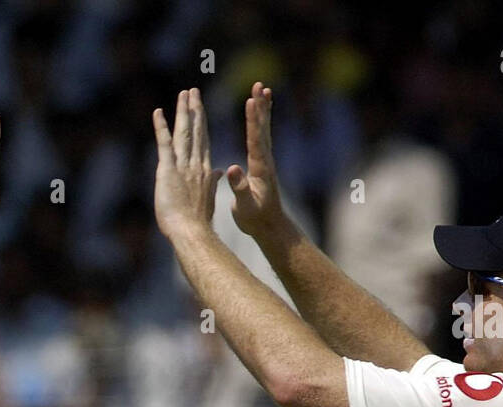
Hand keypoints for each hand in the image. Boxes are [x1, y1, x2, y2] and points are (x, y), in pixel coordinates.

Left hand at [152, 88, 222, 241]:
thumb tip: (219, 172)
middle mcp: (196, 164)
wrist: (192, 231)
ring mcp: (183, 165)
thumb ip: (212, 182)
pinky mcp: (168, 170)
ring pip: (184, 132)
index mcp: (205, 171)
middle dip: (194, 109)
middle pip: (196, 131)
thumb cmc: (198, 222)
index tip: (200, 108)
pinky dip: (161, 127)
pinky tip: (158, 112)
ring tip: (184, 93)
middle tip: (193, 91)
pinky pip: (164, 143)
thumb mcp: (208, 199)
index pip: (203, 141)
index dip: (201, 123)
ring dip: (183, 111)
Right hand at [226, 82, 287, 239]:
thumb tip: (233, 169)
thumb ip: (239, 188)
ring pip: (264, 129)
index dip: (252, 120)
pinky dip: (260, 121)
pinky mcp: (263, 163)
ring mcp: (265, 160)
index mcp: (259, 168)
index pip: (255, 139)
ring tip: (262, 90)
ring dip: (262, 109)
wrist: (269, 225)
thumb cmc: (255, 218)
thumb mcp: (245, 206)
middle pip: (262, 128)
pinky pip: (261, 136)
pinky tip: (259, 112)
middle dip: (259, 106)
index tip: (250, 101)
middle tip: (259, 85)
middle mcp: (265, 160)